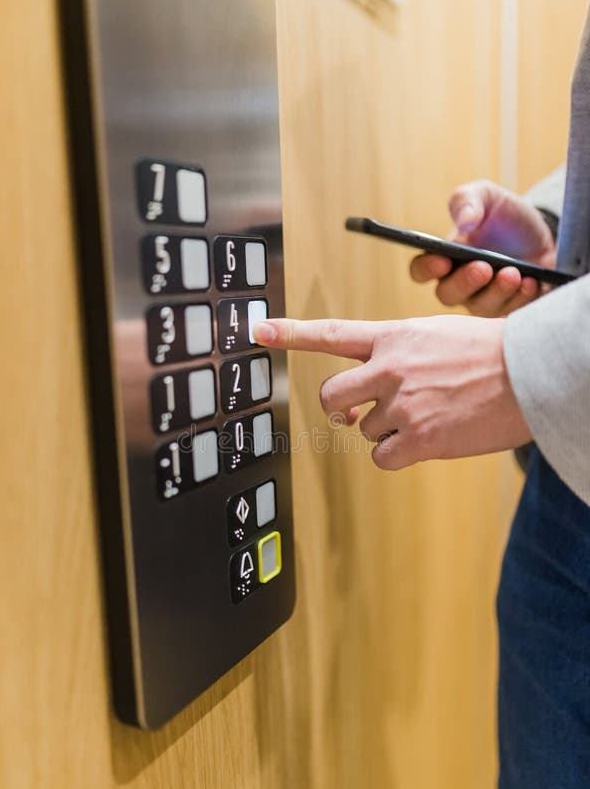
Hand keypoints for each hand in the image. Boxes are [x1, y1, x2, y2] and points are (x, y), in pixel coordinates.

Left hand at [254, 315, 531, 469]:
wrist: (531, 373)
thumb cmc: (492, 352)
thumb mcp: (437, 336)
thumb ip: (399, 356)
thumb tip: (374, 393)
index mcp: (393, 338)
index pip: (331, 334)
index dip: (290, 334)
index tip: (258, 330)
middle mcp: (389, 369)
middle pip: (332, 396)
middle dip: (342, 407)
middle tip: (360, 410)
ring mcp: (401, 406)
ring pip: (366, 430)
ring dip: (389, 429)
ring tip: (429, 414)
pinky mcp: (417, 440)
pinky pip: (382, 457)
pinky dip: (398, 454)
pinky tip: (427, 440)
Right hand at [410, 180, 556, 316]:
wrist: (545, 235)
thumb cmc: (506, 218)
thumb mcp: (488, 196)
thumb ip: (468, 200)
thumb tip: (463, 223)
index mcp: (445, 257)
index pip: (421, 270)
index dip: (426, 269)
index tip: (443, 260)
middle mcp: (459, 284)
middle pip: (448, 295)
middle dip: (465, 282)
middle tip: (484, 267)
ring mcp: (483, 301)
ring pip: (480, 307)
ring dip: (497, 291)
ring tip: (514, 273)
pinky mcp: (508, 310)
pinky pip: (509, 313)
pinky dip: (520, 298)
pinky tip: (531, 282)